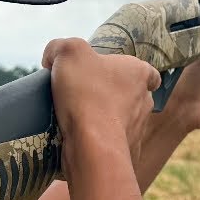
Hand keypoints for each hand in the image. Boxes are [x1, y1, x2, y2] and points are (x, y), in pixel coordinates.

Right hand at [41, 38, 160, 173]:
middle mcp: (144, 100)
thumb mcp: (67, 52)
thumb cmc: (86, 93)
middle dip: (113, 96)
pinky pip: (114, 143)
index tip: (109, 76)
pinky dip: (100, 142)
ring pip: (124, 120)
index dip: (131, 72)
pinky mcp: (128, 152)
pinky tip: (81, 139)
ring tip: (78, 118)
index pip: (148, 72)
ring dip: (106, 119)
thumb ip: (59, 47)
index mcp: (140, 73)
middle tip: (85, 95)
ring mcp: (139, 129)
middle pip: (132, 95)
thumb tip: (51, 58)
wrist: (92, 145)